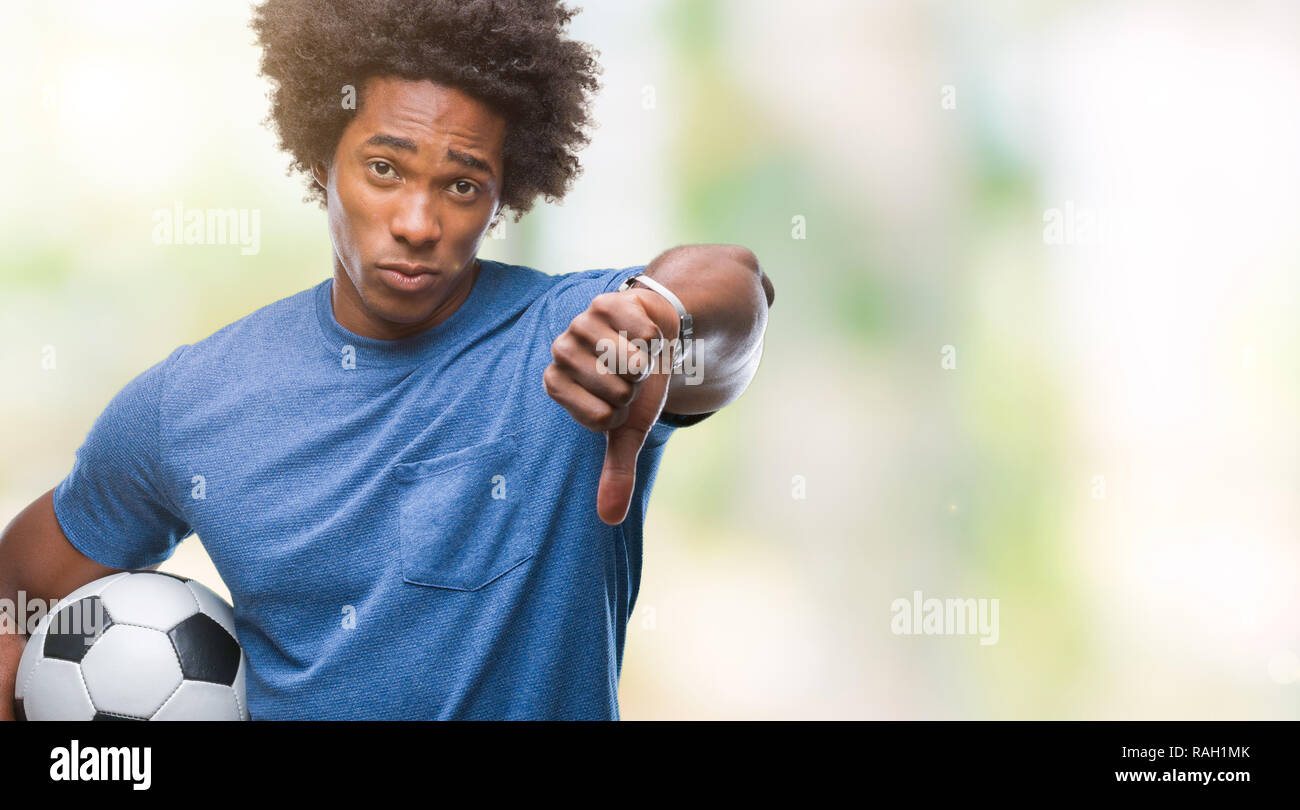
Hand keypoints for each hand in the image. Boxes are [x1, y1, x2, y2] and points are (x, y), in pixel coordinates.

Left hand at [544, 287, 680, 524]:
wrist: (657, 334)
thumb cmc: (635, 383)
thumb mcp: (627, 429)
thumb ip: (615, 471)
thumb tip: (610, 520)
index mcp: (556, 383)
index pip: (596, 417)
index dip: (620, 412)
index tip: (619, 400)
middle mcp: (560, 350)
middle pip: (613, 390)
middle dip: (634, 388)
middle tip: (629, 375)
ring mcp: (581, 322)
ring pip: (628, 362)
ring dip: (645, 364)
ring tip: (637, 354)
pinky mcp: (608, 300)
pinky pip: (644, 335)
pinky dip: (656, 341)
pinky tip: (647, 335)